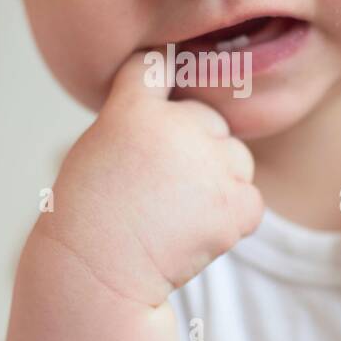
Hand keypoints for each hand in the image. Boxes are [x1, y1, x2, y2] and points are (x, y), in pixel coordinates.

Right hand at [37, 51, 263, 305]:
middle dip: (196, 148)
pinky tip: (195, 233)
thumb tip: (188, 114)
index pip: (156, 65)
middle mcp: (177, 125)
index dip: (162, 78)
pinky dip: (233, 219)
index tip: (162, 89)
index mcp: (133, 109)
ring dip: (219, 183)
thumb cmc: (88, 218)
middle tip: (160, 191)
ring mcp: (210, 164)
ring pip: (238, 159)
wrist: (94, 275)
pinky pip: (251, 201)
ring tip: (175, 215)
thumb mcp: (98, 148)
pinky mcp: (235, 204)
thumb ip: (140, 120)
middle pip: (210, 120)